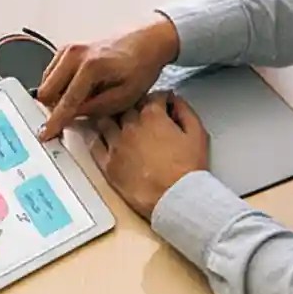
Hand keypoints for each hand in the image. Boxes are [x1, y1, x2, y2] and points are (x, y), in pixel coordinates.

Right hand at [36, 17, 179, 141]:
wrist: (146, 44)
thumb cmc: (140, 67)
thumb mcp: (125, 97)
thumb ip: (96, 108)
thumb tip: (74, 116)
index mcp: (91, 67)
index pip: (66, 102)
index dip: (55, 122)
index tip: (46, 134)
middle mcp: (75, 55)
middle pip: (46, 92)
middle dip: (54, 108)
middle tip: (71, 115)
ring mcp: (68, 50)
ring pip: (45, 83)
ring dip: (56, 97)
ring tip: (79, 100)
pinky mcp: (66, 50)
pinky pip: (50, 74)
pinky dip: (58, 86)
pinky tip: (76, 90)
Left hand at [89, 91, 208, 219]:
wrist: (174, 197)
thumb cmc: (188, 169)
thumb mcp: (197, 133)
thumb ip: (185, 110)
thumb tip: (175, 100)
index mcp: (152, 116)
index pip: (152, 96)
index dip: (160, 98)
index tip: (162, 103)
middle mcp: (129, 126)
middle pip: (126, 106)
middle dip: (135, 107)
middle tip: (142, 115)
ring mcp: (115, 145)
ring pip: (105, 121)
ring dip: (113, 118)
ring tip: (120, 124)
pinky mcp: (107, 164)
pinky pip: (95, 143)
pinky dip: (98, 137)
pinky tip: (104, 138)